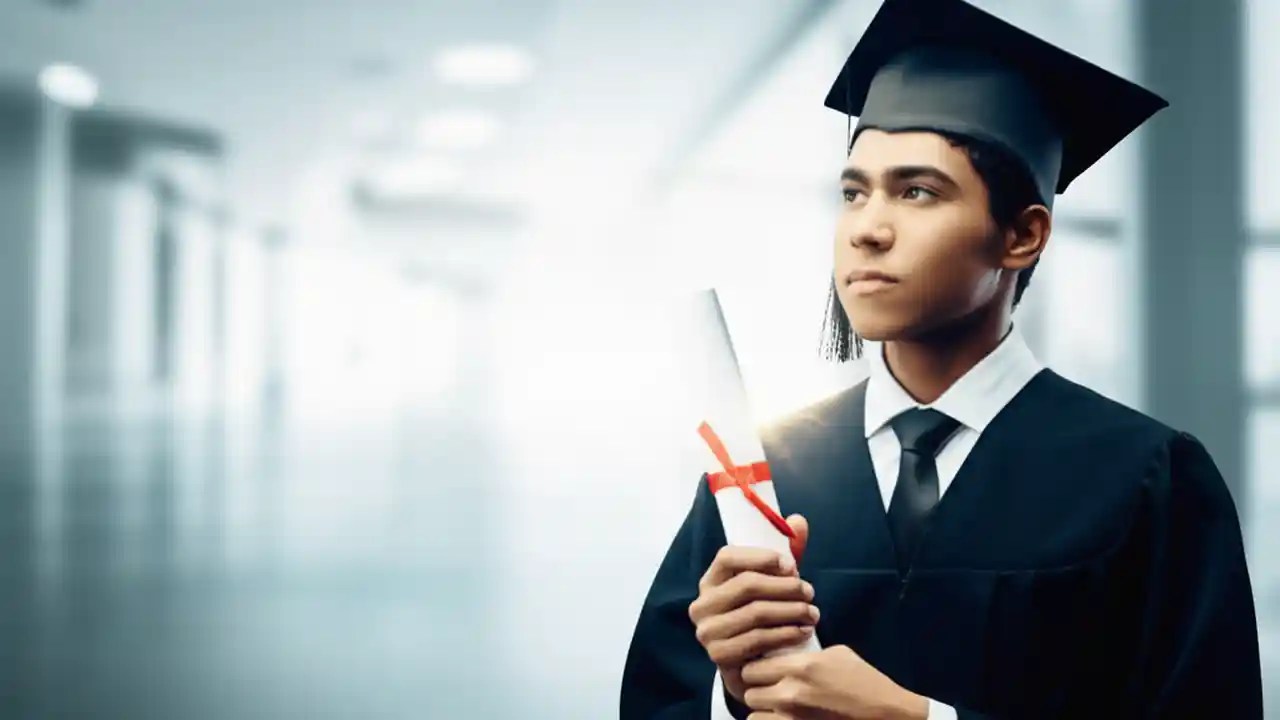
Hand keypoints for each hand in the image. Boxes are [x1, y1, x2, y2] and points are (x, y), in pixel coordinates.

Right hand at [688, 515, 814, 703]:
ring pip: (756, 613)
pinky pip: (758, 640)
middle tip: (810, 592)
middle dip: (785, 587)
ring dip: (791, 611)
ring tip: (813, 613)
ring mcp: (708, 631)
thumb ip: (784, 554)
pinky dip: (786, 634)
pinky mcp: (719, 656)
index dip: (761, 556)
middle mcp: (702, 604)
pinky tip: (803, 632)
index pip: (727, 556)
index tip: (791, 565)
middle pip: (746, 584)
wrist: (751, 666)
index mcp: (710, 581)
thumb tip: (798, 521)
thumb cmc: (760, 618)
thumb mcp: (771, 585)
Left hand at [741, 645, 927, 719]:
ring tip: (772, 706)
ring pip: (754, 714)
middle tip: (763, 688)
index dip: (753, 667)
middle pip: (748, 691)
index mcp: (802, 666)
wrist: (886, 713)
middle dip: (754, 689)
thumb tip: (786, 645)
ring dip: (761, 710)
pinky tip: (781, 717)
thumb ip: (807, 650)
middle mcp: (792, 692)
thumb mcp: (838, 653)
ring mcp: (794, 717)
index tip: (759, 668)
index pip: (752, 666)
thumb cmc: (865, 681)